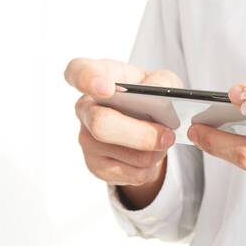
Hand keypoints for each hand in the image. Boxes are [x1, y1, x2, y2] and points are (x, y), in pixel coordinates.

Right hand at [63, 58, 179, 195]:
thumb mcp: (162, 81)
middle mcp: (84, 107)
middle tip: (168, 136)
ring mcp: (86, 138)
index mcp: (96, 77)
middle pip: (101, 124)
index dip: (87, 80)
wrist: (148, 125)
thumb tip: (158, 95)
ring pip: (121, 152)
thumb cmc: (149, 97)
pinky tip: (151, 156)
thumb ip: (162, 82)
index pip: (78, 72)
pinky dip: (149, 169)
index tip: (107, 89)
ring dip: (152, 152)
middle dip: (140, 134)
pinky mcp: (94, 165)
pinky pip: (127, 174)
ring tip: (162, 143)